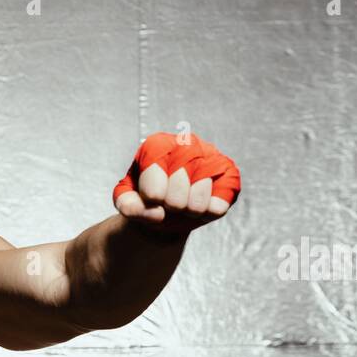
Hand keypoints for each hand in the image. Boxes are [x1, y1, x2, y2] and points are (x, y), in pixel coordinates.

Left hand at [113, 132, 240, 236]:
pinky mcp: (228, 172)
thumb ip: (129, 207)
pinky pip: (218, 206)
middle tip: (169, 200)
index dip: (153, 201)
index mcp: (156, 145)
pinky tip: (201, 203)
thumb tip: (157, 213)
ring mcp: (210, 155)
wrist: (169, 203)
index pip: (154, 188)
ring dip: (189, 211)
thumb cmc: (147, 197)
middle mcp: (186, 143)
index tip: (151, 197)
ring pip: (198, 202)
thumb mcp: (128, 201)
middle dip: (171, 207)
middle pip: (176, 197)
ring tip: (185, 202)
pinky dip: (207, 213)